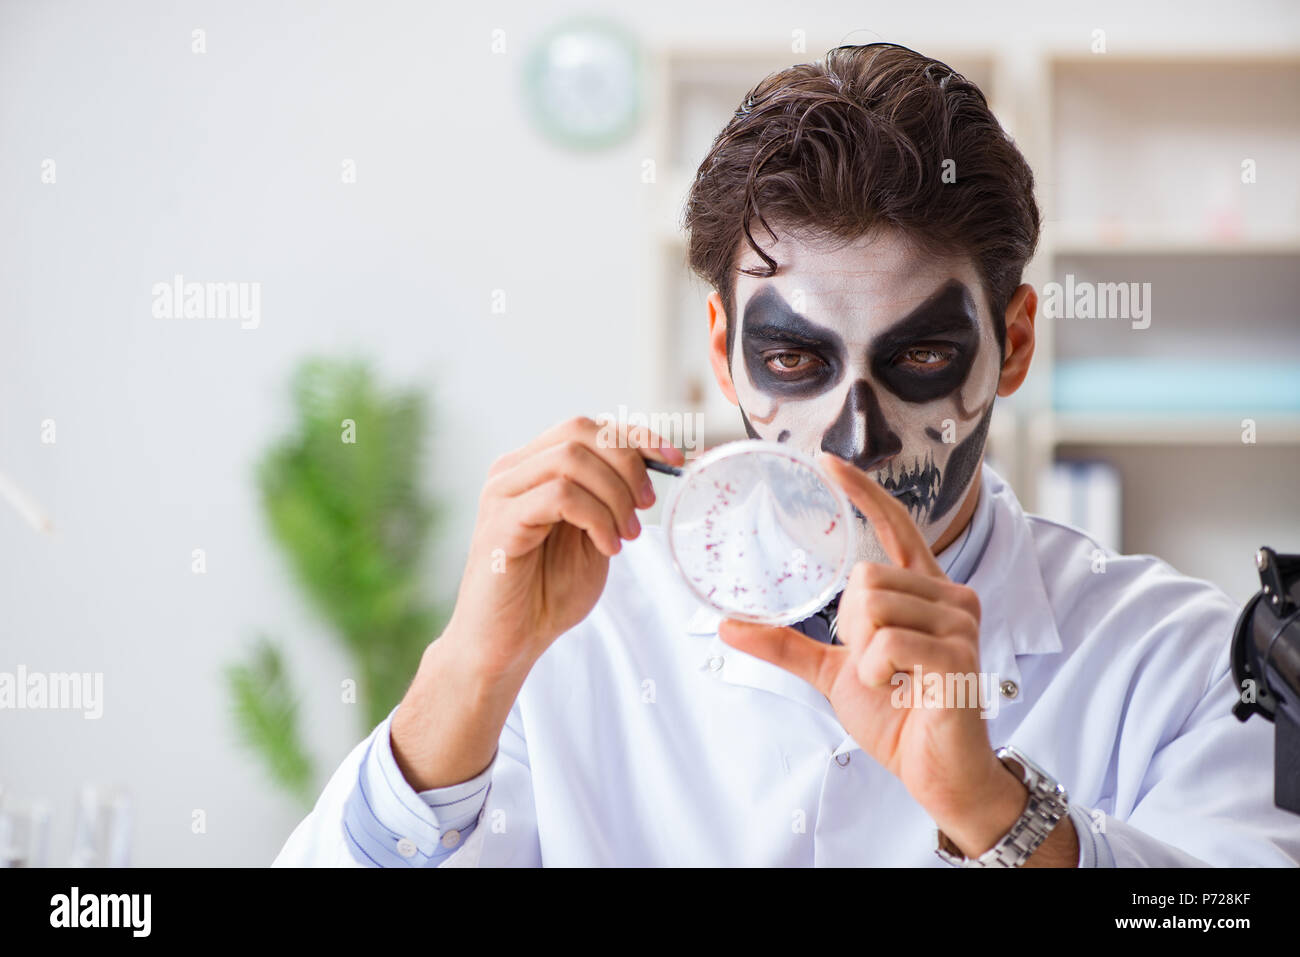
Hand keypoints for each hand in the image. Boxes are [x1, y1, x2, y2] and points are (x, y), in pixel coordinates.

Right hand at [443, 415, 683, 680]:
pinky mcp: (500, 524)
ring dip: (614, 496)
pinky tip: (606, 547)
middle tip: (644, 508)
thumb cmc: (547, 593)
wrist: (507, 644)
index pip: (588, 427)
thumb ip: (611, 499)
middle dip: (627, 465)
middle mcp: (512, 471)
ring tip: (624, 536)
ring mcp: (501, 494)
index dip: (636, 436)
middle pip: (581, 432)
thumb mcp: (594, 535)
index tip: (674, 459)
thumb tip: (654, 463)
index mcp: (533, 468)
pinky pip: (559, 495)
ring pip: (572, 459)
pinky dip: (595, 518)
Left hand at [718, 450, 1015, 855]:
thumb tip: (728, 626)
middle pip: (864, 577)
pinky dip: (873, 672)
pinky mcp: (958, 655)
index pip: (896, 526)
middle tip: (873, 664)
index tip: (827, 462)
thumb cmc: (898, 716)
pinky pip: (886, 644)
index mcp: (923, 592)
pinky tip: (898, 690)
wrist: (936, 771)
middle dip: (850, 626)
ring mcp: (958, 623)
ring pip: (871, 608)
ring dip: (862, 655)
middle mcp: (949, 596)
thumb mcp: (833, 672)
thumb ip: (788, 644)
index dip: (863, 493)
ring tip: (889, 679)